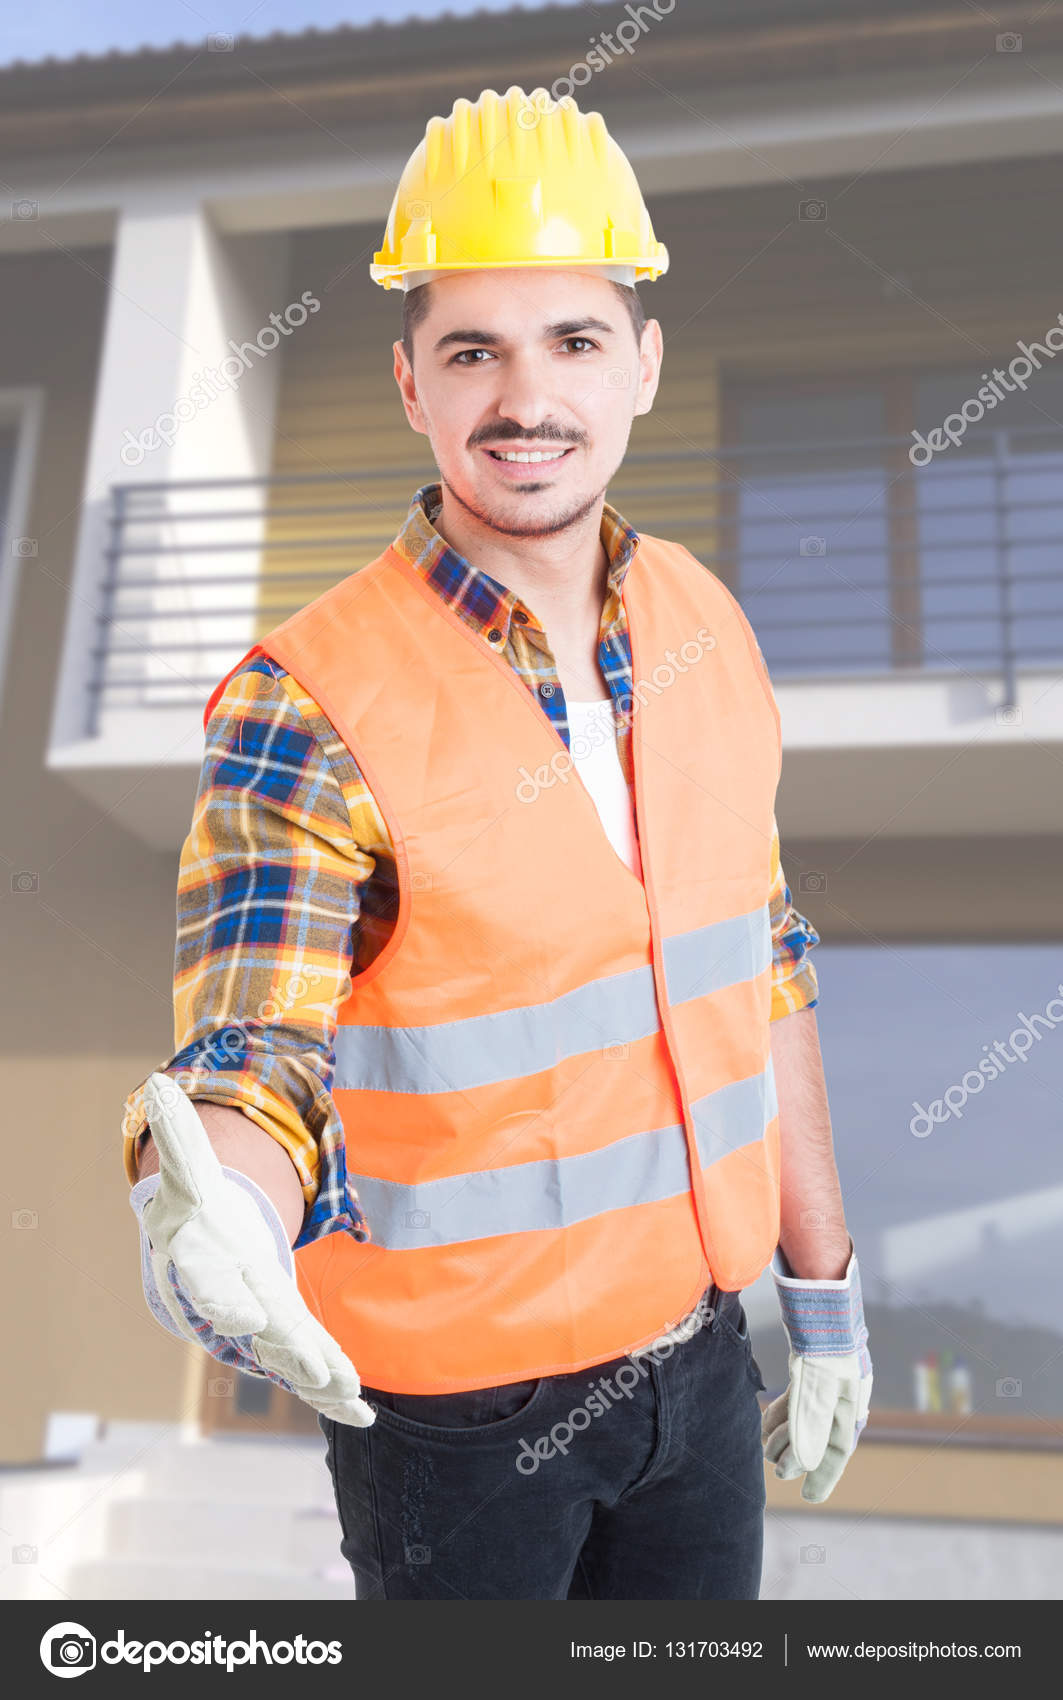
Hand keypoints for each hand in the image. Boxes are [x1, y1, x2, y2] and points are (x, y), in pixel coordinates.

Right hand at [139, 1072, 374, 1427]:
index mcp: (209, 1264)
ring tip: (352, 1400)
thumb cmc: (193, 1207)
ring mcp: (262, 1325)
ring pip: (291, 1358)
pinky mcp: (287, 1338)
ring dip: (321, 1380)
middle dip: (288, 1349)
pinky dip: (333, 1393)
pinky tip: (362, 1417)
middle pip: (261, 1330)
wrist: (200, 1248)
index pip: (212, 1286)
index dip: (226, 1302)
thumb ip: (176, 1135)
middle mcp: (235, 1301)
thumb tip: (157, 1083)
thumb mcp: (184, 1169)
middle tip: (313, 1368)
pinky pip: (309, 1368)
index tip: (243, 1319)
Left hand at [761, 1353, 871, 1502]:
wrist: (818, 1300)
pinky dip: (781, 1414)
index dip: (824, 1476)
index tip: (810, 1497)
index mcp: (852, 1405)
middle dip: (797, 1455)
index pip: (838, 1450)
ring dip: (785, 1435)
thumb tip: (803, 1463)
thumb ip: (810, 1424)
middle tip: (778, 1471)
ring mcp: (824, 1383)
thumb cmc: (824, 1344)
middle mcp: (841, 1397)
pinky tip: (765, 1425)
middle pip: (818, 1437)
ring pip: (803, 1419)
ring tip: (765, 1447)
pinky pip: (795, 1400)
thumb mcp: (817, 1386)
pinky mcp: (808, 1368)